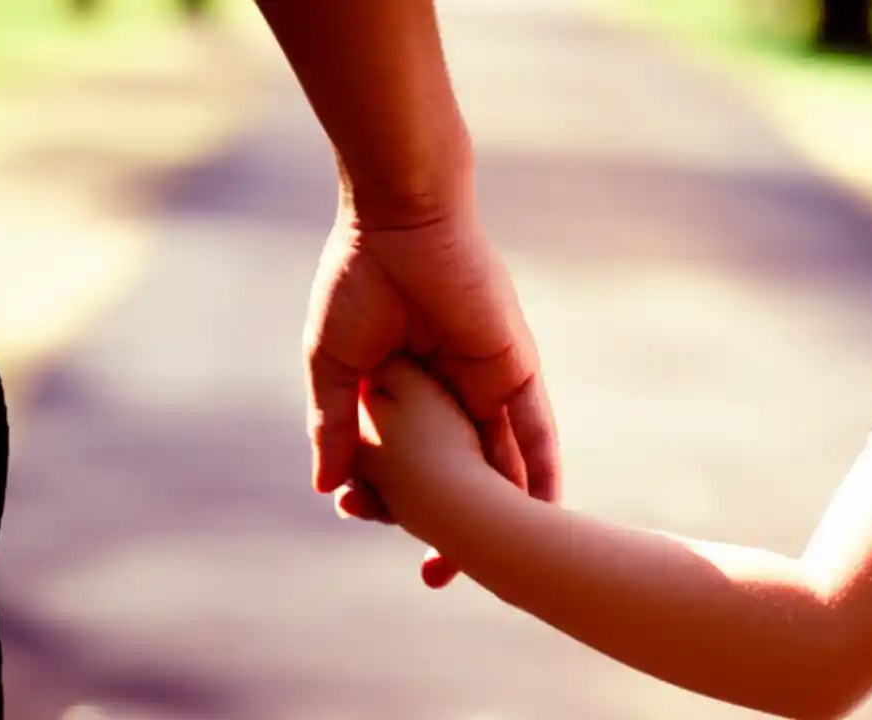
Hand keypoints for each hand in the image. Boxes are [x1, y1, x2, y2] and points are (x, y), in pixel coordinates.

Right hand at [304, 197, 559, 586]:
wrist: (399, 221)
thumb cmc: (358, 281)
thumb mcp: (333, 364)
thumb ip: (335, 424)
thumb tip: (326, 488)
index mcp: (405, 394)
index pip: (407, 463)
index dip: (392, 503)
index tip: (367, 527)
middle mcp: (451, 397)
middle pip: (460, 476)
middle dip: (453, 528)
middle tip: (438, 577)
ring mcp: (486, 386)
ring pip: (502, 464)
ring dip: (505, 515)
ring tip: (506, 571)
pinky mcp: (515, 371)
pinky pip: (535, 432)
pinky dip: (541, 474)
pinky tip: (545, 519)